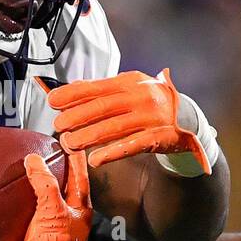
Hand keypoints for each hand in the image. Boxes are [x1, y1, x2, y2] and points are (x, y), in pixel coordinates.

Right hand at [14, 149, 91, 240]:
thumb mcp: (51, 211)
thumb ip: (44, 183)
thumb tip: (34, 159)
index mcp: (82, 212)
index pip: (81, 177)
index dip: (76, 158)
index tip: (70, 141)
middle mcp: (74, 219)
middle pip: (70, 187)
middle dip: (64, 170)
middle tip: (55, 151)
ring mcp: (60, 228)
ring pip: (57, 199)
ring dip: (49, 184)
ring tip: (39, 168)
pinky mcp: (44, 236)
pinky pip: (42, 210)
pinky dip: (36, 198)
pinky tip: (25, 195)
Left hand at [48, 68, 212, 171]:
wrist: (188, 117)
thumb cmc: (151, 102)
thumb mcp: (131, 88)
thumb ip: (104, 90)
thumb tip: (72, 88)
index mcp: (130, 82)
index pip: (96, 87)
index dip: (72, 94)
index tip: (52, 101)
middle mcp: (141, 96)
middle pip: (102, 107)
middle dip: (76, 116)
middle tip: (58, 126)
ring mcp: (151, 117)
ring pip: (113, 127)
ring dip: (88, 136)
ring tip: (69, 143)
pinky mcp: (158, 137)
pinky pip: (132, 145)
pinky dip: (112, 153)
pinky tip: (95, 159)